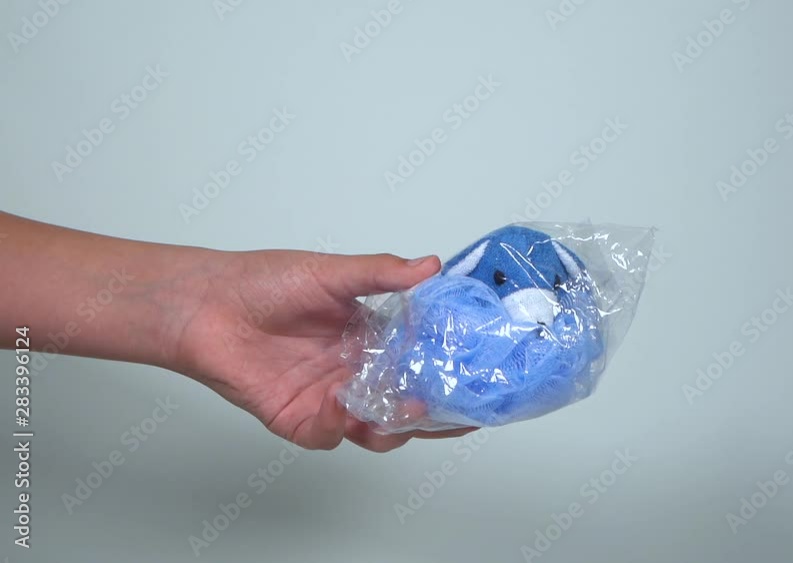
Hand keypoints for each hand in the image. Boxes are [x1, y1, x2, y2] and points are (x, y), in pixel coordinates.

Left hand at [169, 249, 471, 450]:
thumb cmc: (264, 282)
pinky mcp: (298, 418)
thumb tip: (430, 266)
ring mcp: (329, 398)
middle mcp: (354, 372)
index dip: (448, 371)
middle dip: (435, 411)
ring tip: (410, 407)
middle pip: (406, 404)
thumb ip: (382, 274)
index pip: (420, 362)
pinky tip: (341, 399)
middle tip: (458, 406)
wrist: (207, 303)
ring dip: (395, 424)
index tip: (476, 372)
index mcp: (370, 338)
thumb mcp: (332, 272)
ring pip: (375, 429)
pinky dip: (340, 422)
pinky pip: (329, 434)